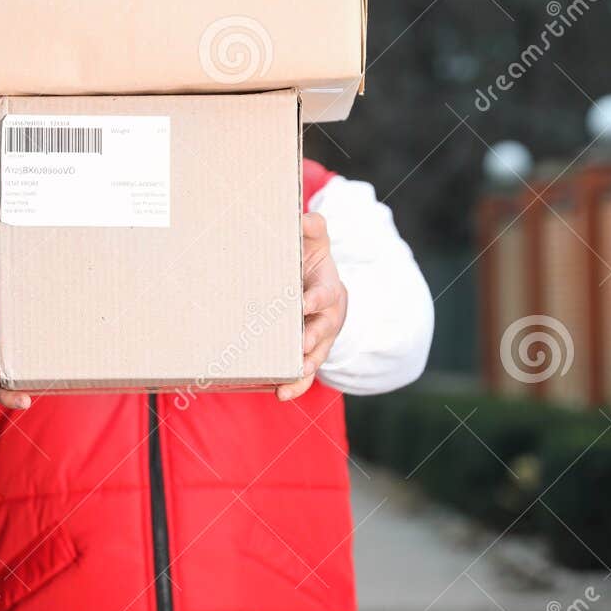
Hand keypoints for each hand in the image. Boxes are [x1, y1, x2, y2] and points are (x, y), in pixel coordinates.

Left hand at [277, 212, 347, 401]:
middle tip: (298, 345)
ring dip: (303, 370)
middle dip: (310, 339)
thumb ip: (313, 227)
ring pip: (315, 357)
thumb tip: (304, 217)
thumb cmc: (312, 261)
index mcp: (328, 289)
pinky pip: (306, 373)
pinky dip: (297, 384)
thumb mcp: (316, 241)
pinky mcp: (310, 354)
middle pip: (322, 332)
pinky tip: (282, 393)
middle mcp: (327, 318)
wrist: (321, 287)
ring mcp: (320, 339)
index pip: (324, 295)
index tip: (302, 304)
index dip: (315, 300)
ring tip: (287, 382)